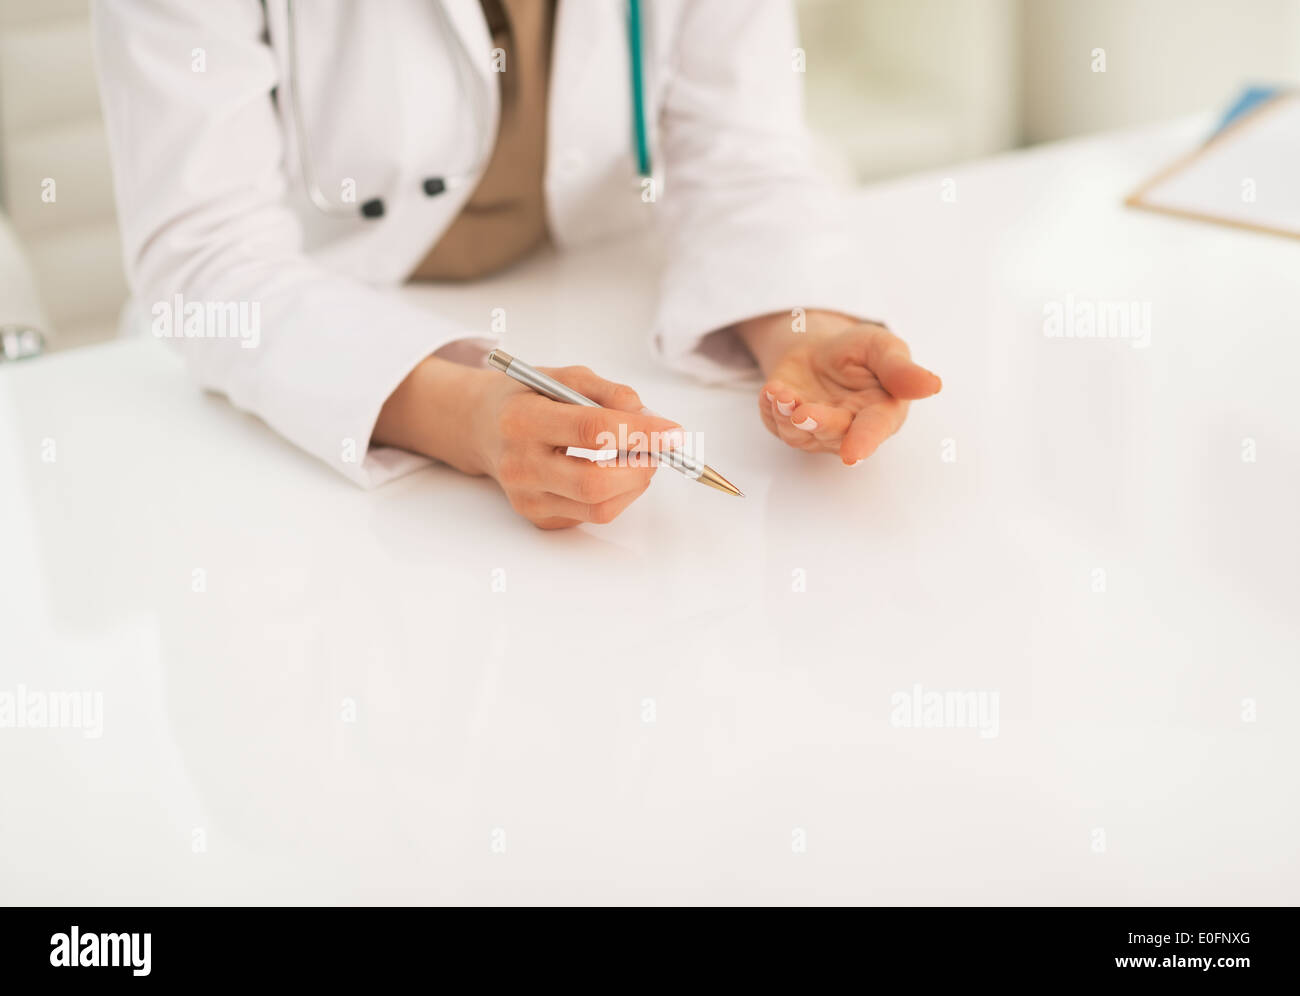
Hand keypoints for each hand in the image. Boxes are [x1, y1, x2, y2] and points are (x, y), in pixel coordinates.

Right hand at [471, 365, 682, 529]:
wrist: (483, 427)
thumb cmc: (529, 398)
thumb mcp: (565, 377)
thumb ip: (609, 393)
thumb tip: (650, 418)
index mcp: (522, 419)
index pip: (592, 430)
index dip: (641, 433)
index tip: (673, 432)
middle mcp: (519, 464)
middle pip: (595, 482)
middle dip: (640, 467)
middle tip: (659, 450)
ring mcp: (526, 497)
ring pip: (599, 507)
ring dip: (634, 484)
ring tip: (638, 459)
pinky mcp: (538, 517)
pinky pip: (592, 516)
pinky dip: (616, 495)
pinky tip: (609, 471)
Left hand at [737, 313, 941, 464]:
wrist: (819, 349)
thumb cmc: (859, 351)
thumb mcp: (882, 348)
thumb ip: (900, 369)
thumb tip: (933, 384)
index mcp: (881, 413)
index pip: (874, 431)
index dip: (864, 442)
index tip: (853, 455)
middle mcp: (849, 428)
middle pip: (833, 435)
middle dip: (817, 424)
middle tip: (803, 412)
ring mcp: (817, 431)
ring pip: (800, 435)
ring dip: (786, 417)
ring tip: (779, 394)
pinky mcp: (790, 426)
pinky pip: (777, 425)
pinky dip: (770, 409)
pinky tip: (772, 391)